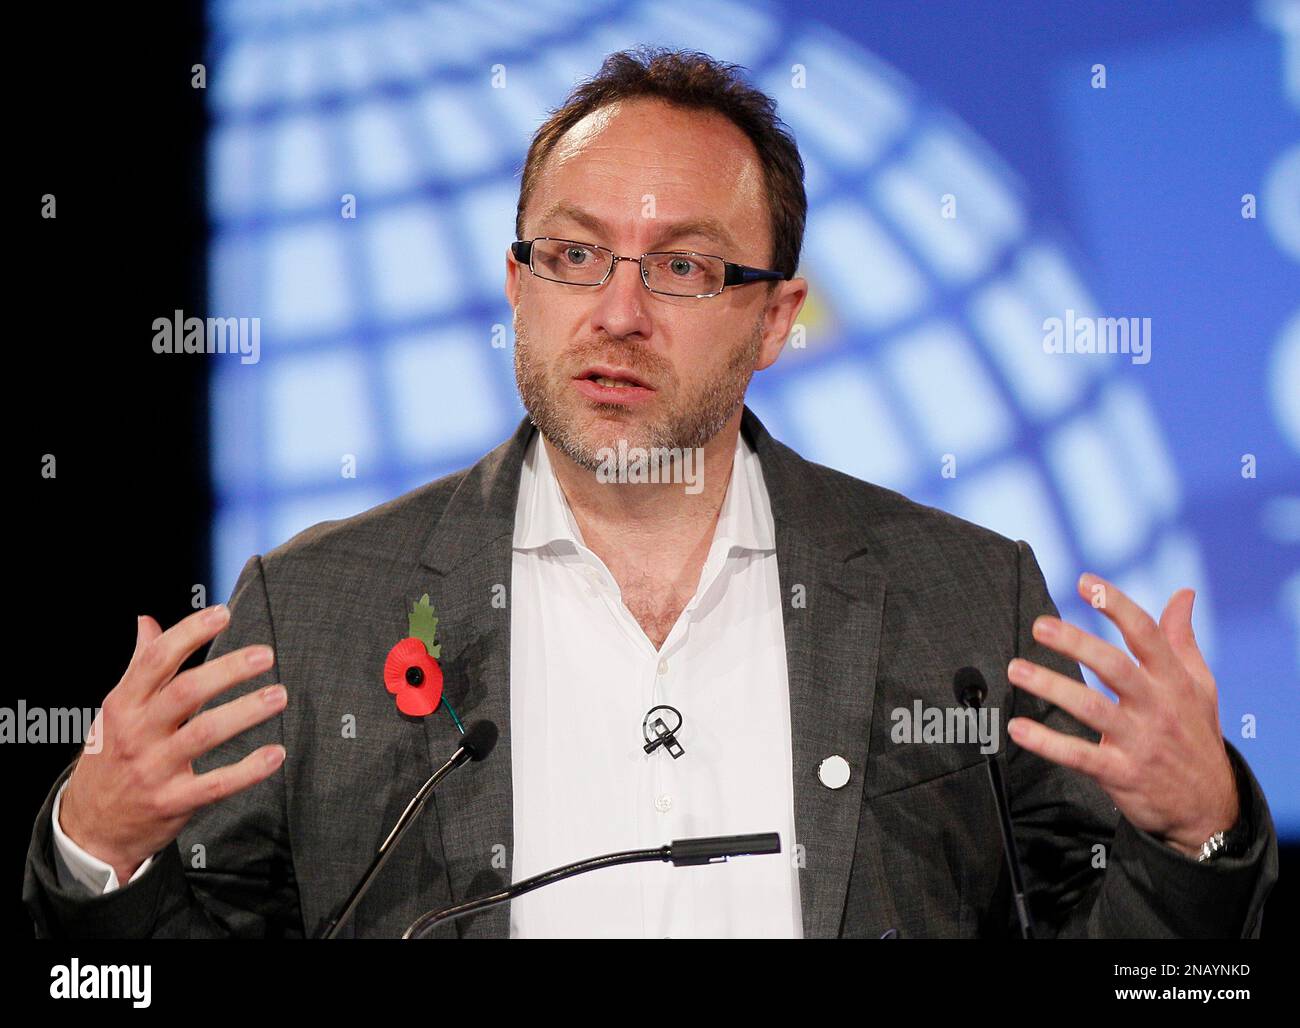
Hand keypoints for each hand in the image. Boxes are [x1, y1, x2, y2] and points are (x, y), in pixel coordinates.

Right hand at [58, 605, 287, 884]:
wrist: (89, 826)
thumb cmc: (112, 756)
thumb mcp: (117, 710)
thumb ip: (139, 666)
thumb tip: (147, 621)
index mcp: (123, 704)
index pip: (156, 660)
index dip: (189, 633)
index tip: (224, 613)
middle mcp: (137, 733)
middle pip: (184, 693)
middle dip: (227, 670)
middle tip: (264, 655)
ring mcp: (154, 769)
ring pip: (204, 734)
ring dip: (246, 712)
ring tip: (279, 695)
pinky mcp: (173, 802)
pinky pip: (216, 785)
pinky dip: (248, 770)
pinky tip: (276, 754)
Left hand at [1006, 573, 1238, 858]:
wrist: (1210, 808)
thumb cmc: (1197, 736)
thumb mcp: (1200, 686)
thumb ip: (1182, 639)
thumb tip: (1183, 594)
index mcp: (1173, 681)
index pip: (1146, 634)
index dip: (1116, 605)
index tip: (1085, 582)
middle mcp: (1156, 707)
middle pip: (1114, 667)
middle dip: (1076, 643)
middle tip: (1039, 625)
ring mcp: (1138, 741)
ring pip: (1091, 708)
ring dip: (1051, 687)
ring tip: (1016, 669)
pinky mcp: (1121, 774)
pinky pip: (1079, 756)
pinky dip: (1047, 743)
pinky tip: (1018, 728)